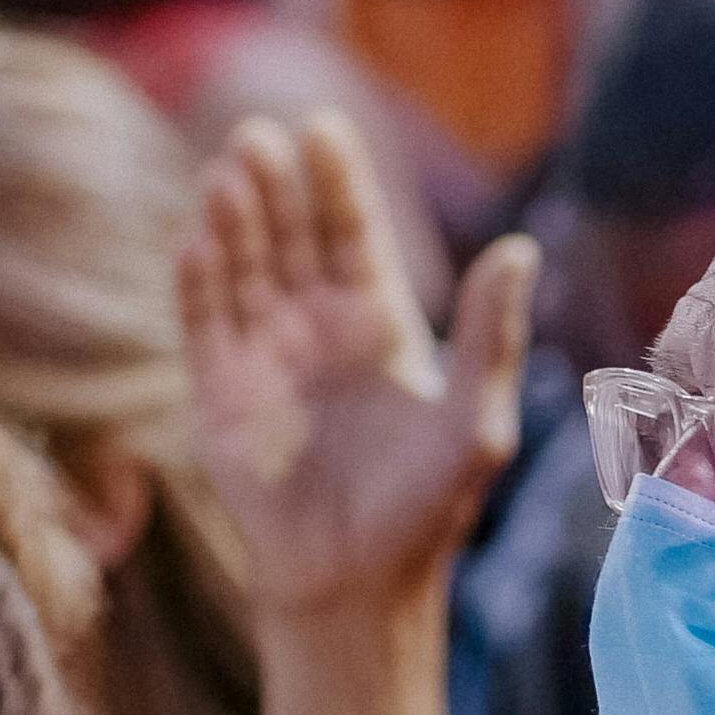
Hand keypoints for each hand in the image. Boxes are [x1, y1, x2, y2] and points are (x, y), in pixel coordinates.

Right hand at [176, 109, 535, 619]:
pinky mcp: (217, 397)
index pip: (351, 231)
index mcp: (378, 322)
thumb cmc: (424, 509)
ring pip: (241, 268)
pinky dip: (197, 285)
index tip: (321, 126)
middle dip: (274, 185)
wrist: (356, 589)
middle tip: (257, 136)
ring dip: (232, 221)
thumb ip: (490, 338)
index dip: (337, 180)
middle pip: (289, 236)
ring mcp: (262, 357)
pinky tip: (195, 244)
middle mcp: (315, 327)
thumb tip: (520, 249)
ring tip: (225, 174)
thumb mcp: (476, 422)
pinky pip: (202, 326)